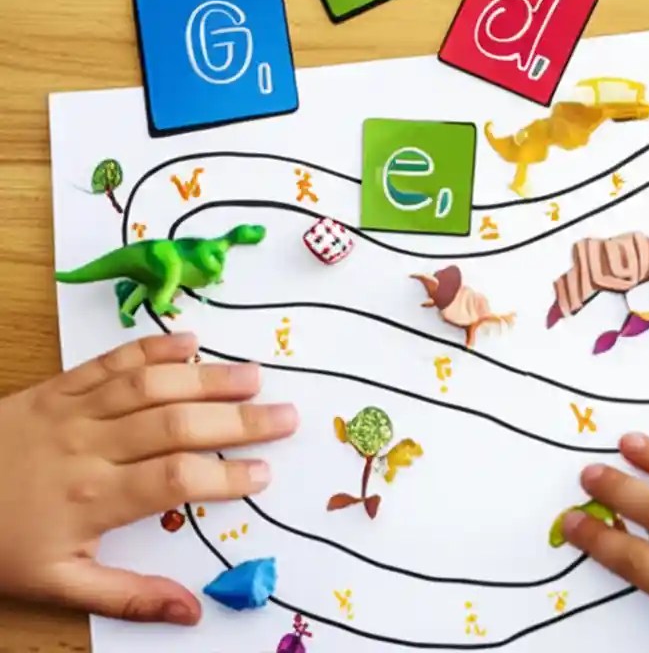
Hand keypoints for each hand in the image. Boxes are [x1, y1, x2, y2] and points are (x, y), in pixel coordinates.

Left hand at [0, 333, 297, 624]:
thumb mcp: (57, 584)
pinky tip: (190, 341)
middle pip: (176, 425)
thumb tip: (192, 612)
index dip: (224, 476)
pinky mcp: (56, 387)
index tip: (264, 474)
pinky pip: (110, 361)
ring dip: (207, 378)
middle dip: (238, 421)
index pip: (174, 480)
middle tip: (286, 416)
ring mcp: (72, 410)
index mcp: (93, 499)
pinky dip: (152, 346)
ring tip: (254, 377)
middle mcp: (89, 447)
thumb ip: (127, 597)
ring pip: (151, 385)